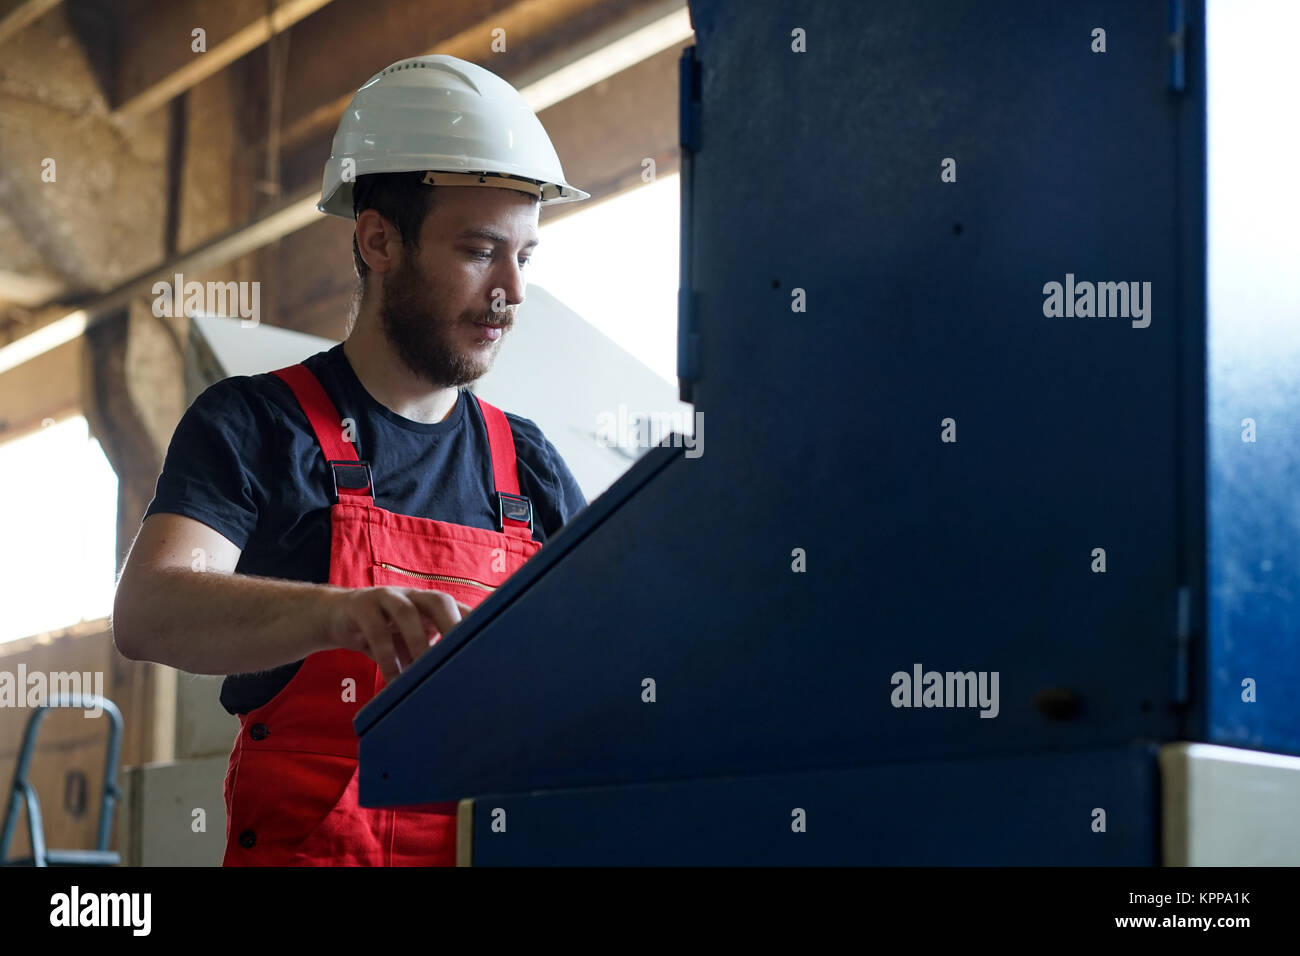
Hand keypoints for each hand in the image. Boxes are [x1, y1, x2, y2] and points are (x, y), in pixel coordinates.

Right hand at [324, 586, 473, 683]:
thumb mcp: (409, 641)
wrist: (337, 616)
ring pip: (406, 613)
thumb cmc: (384, 632)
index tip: (494, 644)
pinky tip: (392, 678)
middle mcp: (414, 596)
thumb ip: (430, 655)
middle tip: (462, 654)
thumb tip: (457, 687)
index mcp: (431, 605)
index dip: (477, 623)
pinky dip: (387, 656)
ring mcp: (388, 597)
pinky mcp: (362, 606)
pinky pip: (376, 630)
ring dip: (417, 642)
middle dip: (452, 625)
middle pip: (439, 601)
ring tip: (423, 670)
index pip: (460, 608)